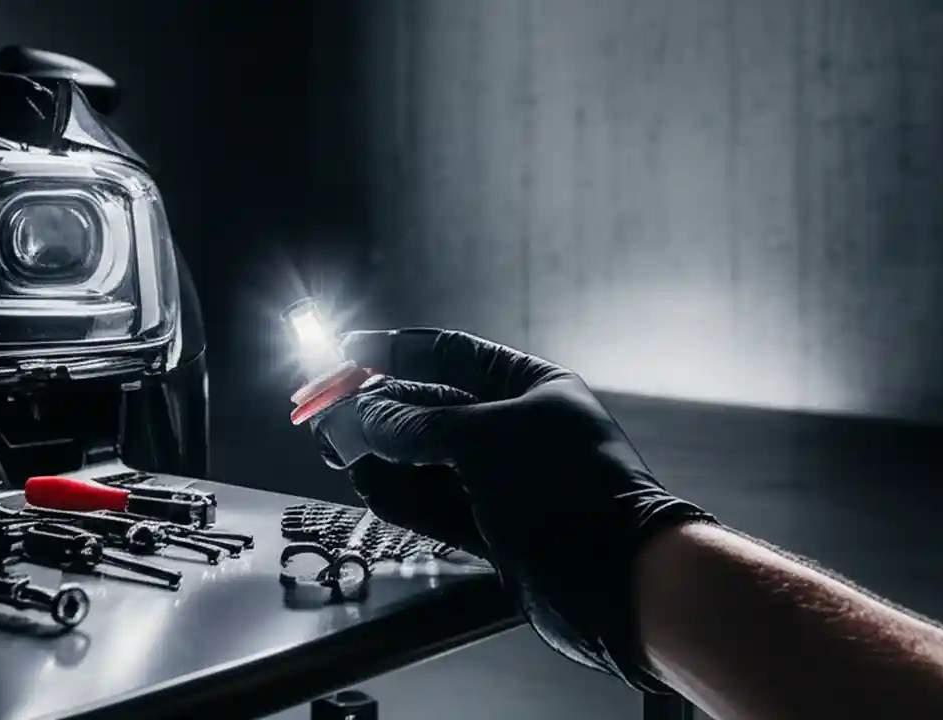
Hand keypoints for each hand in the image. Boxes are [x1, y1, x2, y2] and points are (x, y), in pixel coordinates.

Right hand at [339, 328, 716, 691]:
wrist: (616, 580)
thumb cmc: (567, 488)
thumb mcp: (481, 438)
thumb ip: (414, 424)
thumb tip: (361, 414)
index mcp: (531, 389)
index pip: (450, 356)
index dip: (395, 351)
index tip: (346, 351)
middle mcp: (518, 431)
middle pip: (431, 411)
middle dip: (378, 412)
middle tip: (326, 416)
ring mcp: (506, 483)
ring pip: (427, 463)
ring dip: (382, 458)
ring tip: (336, 454)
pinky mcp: (495, 531)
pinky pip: (437, 506)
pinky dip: (401, 497)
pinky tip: (367, 487)